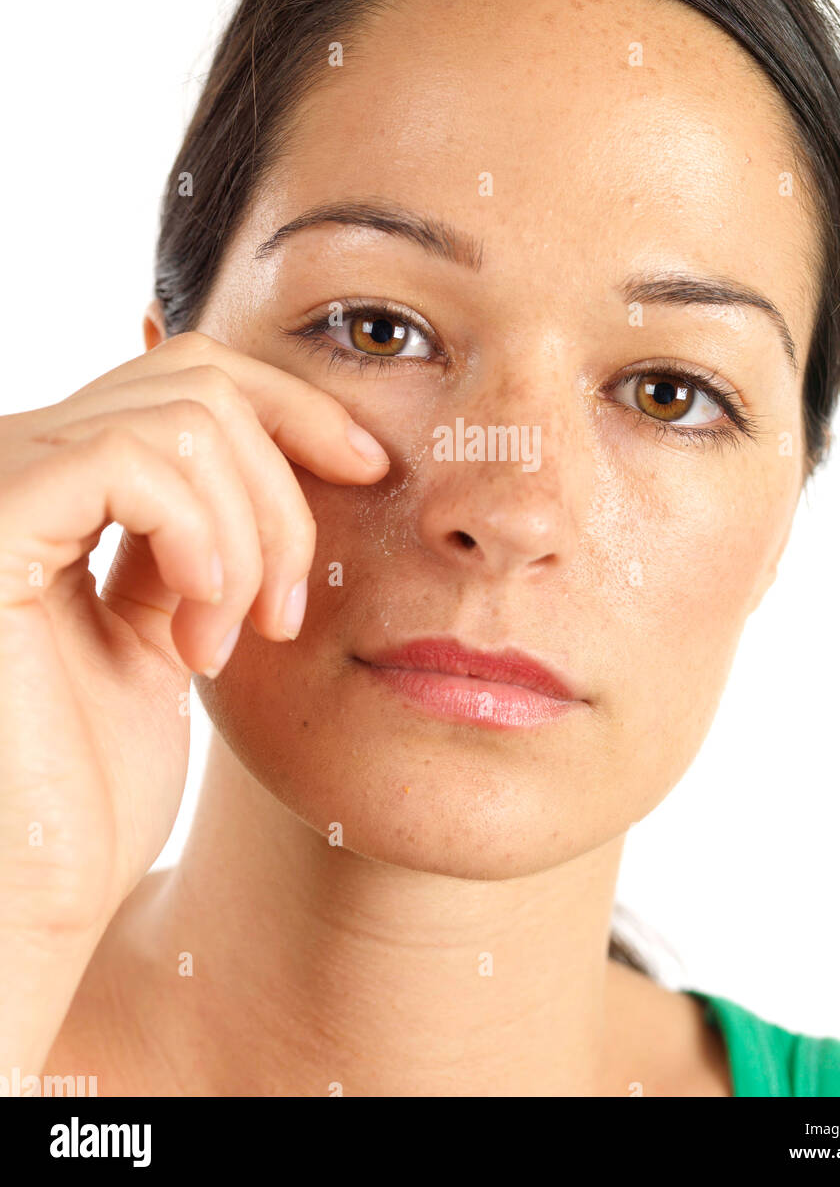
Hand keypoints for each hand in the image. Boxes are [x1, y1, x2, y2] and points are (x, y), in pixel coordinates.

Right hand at [0, 330, 388, 943]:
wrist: (33, 892)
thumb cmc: (91, 787)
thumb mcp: (169, 633)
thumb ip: (195, 539)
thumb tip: (258, 451)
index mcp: (60, 487)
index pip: (188, 379)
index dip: (293, 407)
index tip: (370, 468)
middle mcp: (20, 468)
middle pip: (198, 380)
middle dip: (286, 481)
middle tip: (294, 607)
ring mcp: (0, 488)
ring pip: (184, 418)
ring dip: (251, 535)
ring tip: (238, 640)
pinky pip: (133, 463)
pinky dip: (204, 537)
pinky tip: (205, 624)